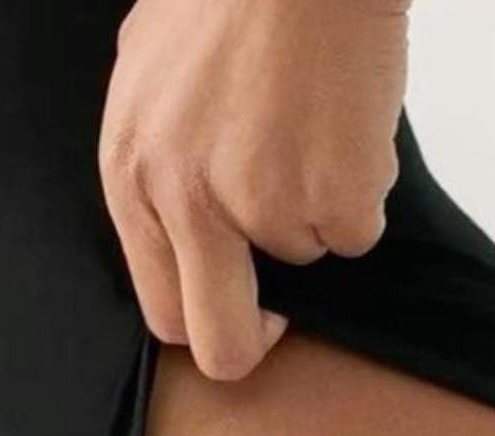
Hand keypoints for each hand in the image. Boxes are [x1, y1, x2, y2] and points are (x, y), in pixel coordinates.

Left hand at [99, 0, 410, 380]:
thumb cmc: (224, 0)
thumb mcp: (147, 84)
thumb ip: (159, 172)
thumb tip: (187, 235)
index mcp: (134, 176)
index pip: (164, 314)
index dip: (209, 324)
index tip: (239, 303)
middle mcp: (191, 204)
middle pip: (225, 342)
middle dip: (258, 336)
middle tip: (283, 309)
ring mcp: (267, 207)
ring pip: (308, 256)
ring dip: (317, 210)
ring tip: (310, 130)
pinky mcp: (338, 200)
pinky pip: (359, 228)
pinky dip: (361, 190)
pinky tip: (344, 127)